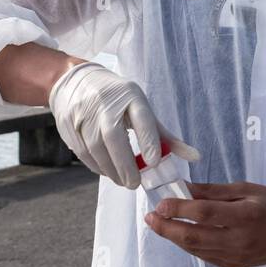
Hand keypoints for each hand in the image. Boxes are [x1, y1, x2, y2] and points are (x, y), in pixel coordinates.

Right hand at [48, 61, 191, 189]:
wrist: (76, 82)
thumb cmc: (118, 100)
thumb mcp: (142, 109)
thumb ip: (165, 136)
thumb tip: (195, 157)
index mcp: (130, 96)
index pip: (141, 118)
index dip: (148, 140)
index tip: (153, 162)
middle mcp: (106, 103)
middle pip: (114, 137)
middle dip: (125, 164)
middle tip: (134, 184)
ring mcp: (84, 113)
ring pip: (96, 148)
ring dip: (111, 169)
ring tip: (123, 181)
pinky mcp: (69, 124)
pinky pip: (83, 152)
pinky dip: (97, 166)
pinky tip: (108, 172)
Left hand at [143, 182, 265, 266]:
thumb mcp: (246, 189)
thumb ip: (213, 191)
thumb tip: (184, 189)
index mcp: (245, 216)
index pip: (204, 214)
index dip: (179, 209)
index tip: (160, 203)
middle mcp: (240, 240)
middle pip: (193, 237)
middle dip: (166, 228)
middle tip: (150, 218)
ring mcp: (237, 257)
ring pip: (195, 249)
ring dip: (174, 237)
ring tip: (161, 224)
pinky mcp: (235, 266)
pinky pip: (205, 257)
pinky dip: (190, 246)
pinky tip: (181, 235)